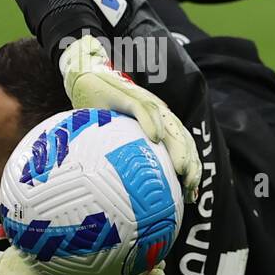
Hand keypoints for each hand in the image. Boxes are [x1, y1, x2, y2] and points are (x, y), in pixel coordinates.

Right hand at [58, 34, 201, 201]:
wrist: (84, 80)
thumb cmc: (97, 114)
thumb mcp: (111, 139)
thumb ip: (120, 159)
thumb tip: (119, 194)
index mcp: (157, 125)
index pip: (181, 148)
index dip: (189, 169)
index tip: (190, 195)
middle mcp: (157, 114)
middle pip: (181, 139)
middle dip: (190, 163)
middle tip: (190, 187)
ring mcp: (145, 103)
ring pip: (170, 126)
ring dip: (178, 147)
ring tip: (181, 169)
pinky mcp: (128, 95)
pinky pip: (143, 109)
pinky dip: (150, 122)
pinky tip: (155, 138)